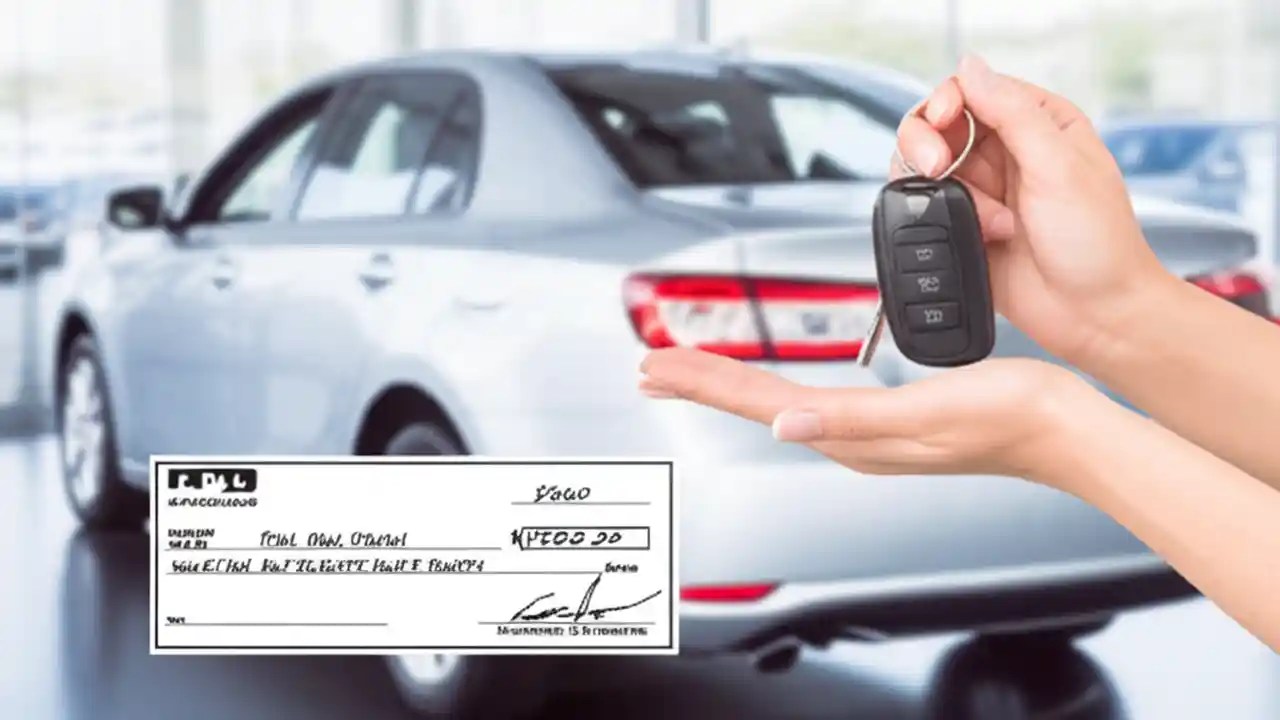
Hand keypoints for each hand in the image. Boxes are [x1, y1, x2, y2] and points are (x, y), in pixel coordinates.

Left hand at [640, 348, 1091, 482]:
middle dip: (701, 381)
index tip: (655, 364)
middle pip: (757, 402)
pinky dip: (777, 385)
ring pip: (779, 401)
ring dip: (732, 384)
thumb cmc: (1009, 418)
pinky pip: (813, 399)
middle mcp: (851, 437)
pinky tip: (777, 387)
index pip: (758, 402)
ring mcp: (869, 432)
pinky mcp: (890, 419)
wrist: (1064, 429)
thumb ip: (853, 419)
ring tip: (694, 371)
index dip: (703, 381)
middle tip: (651, 365)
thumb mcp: (928, 413)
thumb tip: (783, 426)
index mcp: (851, 434)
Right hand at [897, 56, 1175, 364]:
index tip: (942, 122)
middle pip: (937, 125)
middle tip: (937, 167)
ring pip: (924, 168)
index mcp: (1039, 124)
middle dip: (928, 144)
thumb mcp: (1060, 166)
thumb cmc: (1099, 245)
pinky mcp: (967, 228)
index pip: (973, 89)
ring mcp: (984, 191)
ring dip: (942, 191)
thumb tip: (971, 67)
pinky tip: (973, 234)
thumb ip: (1013, 113)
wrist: (1096, 316)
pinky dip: (937, 220)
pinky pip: (925, 209)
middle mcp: (1008, 153)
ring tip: (982, 217)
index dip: (947, 100)